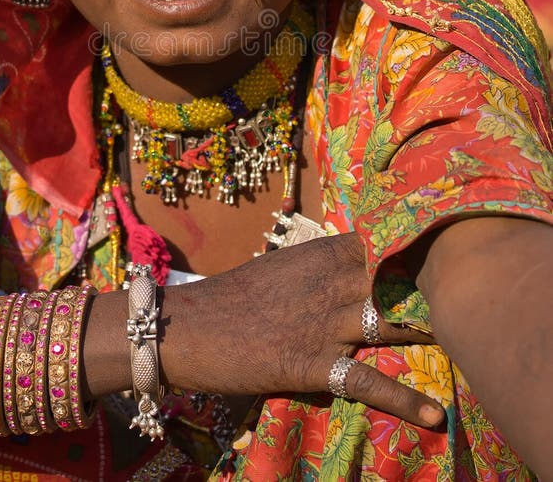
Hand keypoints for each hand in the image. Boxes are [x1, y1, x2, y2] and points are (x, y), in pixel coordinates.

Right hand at [160, 233, 444, 427]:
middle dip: (428, 285)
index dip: (412, 246)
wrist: (191, 327)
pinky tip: (431, 413)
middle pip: (394, 279)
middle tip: (460, 292)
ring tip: (464, 340)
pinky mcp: (313, 363)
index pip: (379, 243)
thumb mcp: (280, 266)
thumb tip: (349, 258)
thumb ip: (318, 263)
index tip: (440, 249)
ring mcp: (324, 323)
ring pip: (390, 324)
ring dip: (426, 332)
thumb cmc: (233, 296)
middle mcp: (328, 284)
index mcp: (319, 255)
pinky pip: (365, 381)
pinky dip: (400, 399)